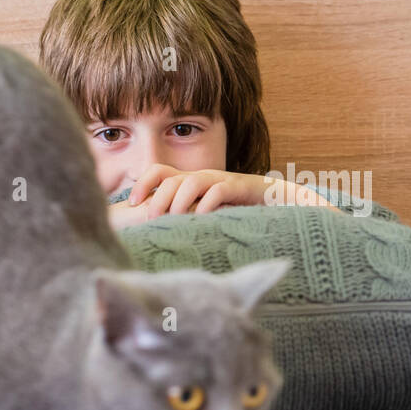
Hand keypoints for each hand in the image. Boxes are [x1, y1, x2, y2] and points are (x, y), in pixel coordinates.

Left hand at [126, 164, 337, 220]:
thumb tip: (153, 238)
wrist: (278, 201)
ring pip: (191, 181)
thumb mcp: (202, 214)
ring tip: (174, 217)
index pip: (159, 172)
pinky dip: (207, 203)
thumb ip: (182, 219)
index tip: (132, 203)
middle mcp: (201, 178)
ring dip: (178, 200)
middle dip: (157, 197)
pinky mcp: (240, 188)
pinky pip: (219, 190)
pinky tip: (201, 218)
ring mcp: (220, 181)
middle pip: (170, 178)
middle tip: (152, 218)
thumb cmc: (234, 212)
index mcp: (189, 182)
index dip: (143, 184)